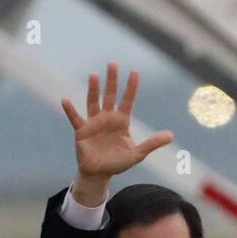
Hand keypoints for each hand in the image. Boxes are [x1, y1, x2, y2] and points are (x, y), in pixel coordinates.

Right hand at [61, 63, 173, 205]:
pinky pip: (75, 118)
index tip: (135, 72)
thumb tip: (171, 136)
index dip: (131, 87)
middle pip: (110, 95)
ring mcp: (94, 123)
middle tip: (112, 64)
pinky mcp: (81, 131)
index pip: (127, 100)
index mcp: (121, 121)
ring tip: (94, 75)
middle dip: (112, 80)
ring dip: (93, 89)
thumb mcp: (137, 154)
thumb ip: (152, 143)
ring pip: (93, 102)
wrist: (99, 174)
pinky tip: (65, 100)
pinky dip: (70, 110)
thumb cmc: (118, 163)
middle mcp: (107, 118)